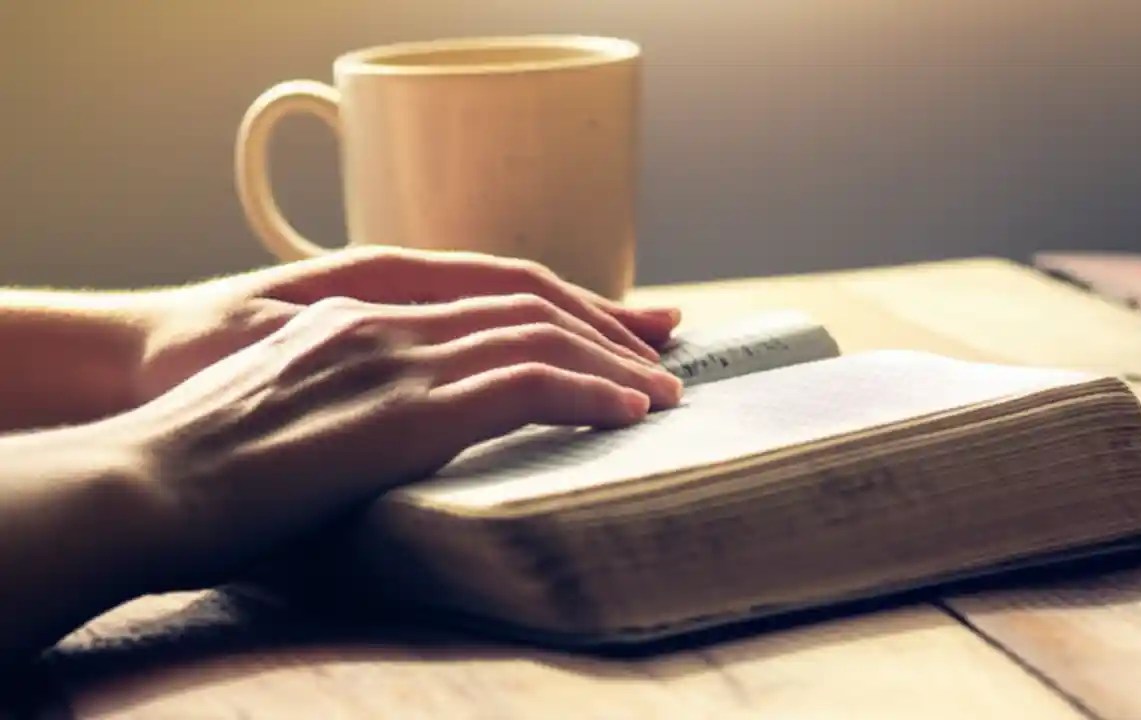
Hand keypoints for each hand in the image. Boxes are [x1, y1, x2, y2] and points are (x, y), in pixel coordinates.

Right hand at [108, 294, 682, 588]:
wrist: (146, 482)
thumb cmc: (204, 466)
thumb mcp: (290, 409)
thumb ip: (354, 403)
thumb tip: (399, 438)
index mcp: (360, 317)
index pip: (486, 295)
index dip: (559, 308)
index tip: (610, 331)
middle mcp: (388, 322)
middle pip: (527, 303)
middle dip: (606, 325)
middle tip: (664, 351)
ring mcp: (400, 359)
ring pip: (538, 335)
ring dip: (613, 361)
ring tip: (663, 392)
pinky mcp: (409, 410)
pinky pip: (526, 383)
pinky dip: (589, 392)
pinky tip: (627, 410)